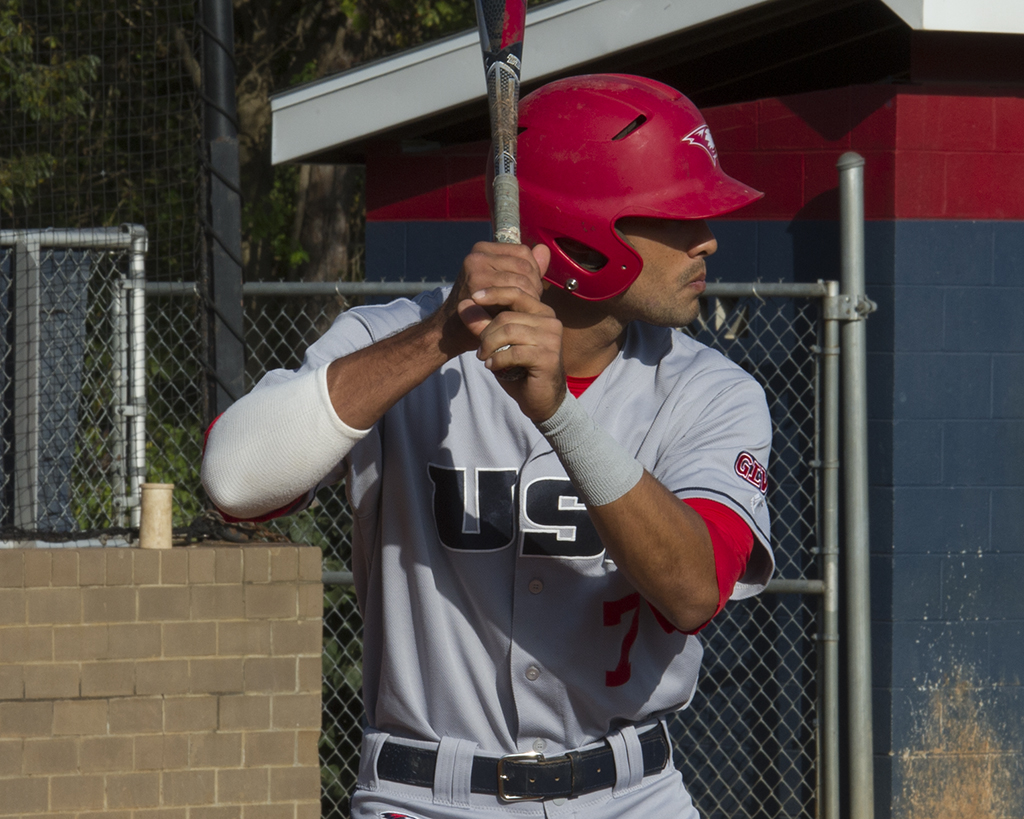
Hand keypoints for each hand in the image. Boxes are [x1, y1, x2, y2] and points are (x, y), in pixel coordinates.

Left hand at [454, 243, 564, 421]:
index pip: (516, 293)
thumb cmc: (521, 368)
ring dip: (489, 346)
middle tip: (480, 350)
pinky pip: (513, 352)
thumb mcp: (498, 342)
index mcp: (542, 312)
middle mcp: (550, 321)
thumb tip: (463, 304)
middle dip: (486, 333)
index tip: (473, 297)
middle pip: (506, 317)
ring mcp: (551, 339)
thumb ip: (483, 324)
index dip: (493, 293)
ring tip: (485, 358)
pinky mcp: (548, 356)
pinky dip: (498, 360)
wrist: (541, 398)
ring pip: (508, 332)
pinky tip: (493, 367)